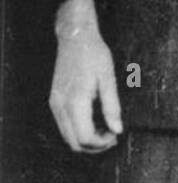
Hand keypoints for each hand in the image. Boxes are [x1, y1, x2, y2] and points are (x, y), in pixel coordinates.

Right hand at [49, 0, 122, 152]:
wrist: (75, 37)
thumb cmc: (94, 54)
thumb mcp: (108, 78)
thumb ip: (112, 106)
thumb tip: (117, 129)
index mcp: (76, 101)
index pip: (85, 137)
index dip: (101, 143)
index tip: (115, 136)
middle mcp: (61, 105)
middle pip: (73, 142)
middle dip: (93, 146)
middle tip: (111, 137)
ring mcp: (55, 103)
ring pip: (66, 135)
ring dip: (84, 139)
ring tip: (103, 130)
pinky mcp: (54, 99)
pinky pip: (63, 124)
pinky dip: (77, 130)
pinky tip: (92, 121)